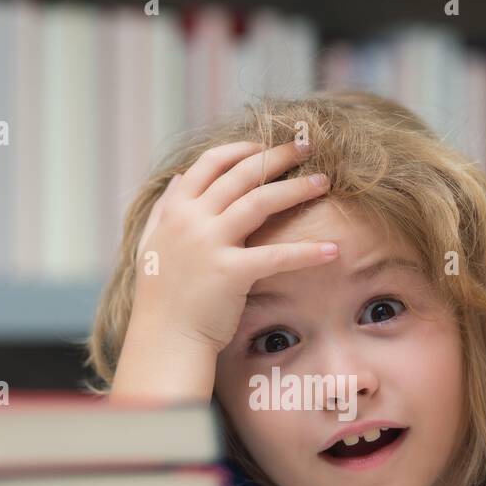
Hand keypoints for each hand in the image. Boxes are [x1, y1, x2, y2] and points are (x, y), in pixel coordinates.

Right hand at [129, 139, 338, 352]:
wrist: (164, 339)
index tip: (266, 147)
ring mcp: (210, 244)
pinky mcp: (231, 273)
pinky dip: (308, 251)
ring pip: (260, 202)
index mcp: (175, 210)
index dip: (242, 149)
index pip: (211, 163)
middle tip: (308, 147)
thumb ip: (164, 208)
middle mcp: (191, 220)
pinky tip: (332, 248)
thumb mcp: (153, 243)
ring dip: (296, 187)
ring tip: (323, 181)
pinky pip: (277, 256)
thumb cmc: (162, 296)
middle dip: (278, 157)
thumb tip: (180, 178)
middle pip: (242, 174)